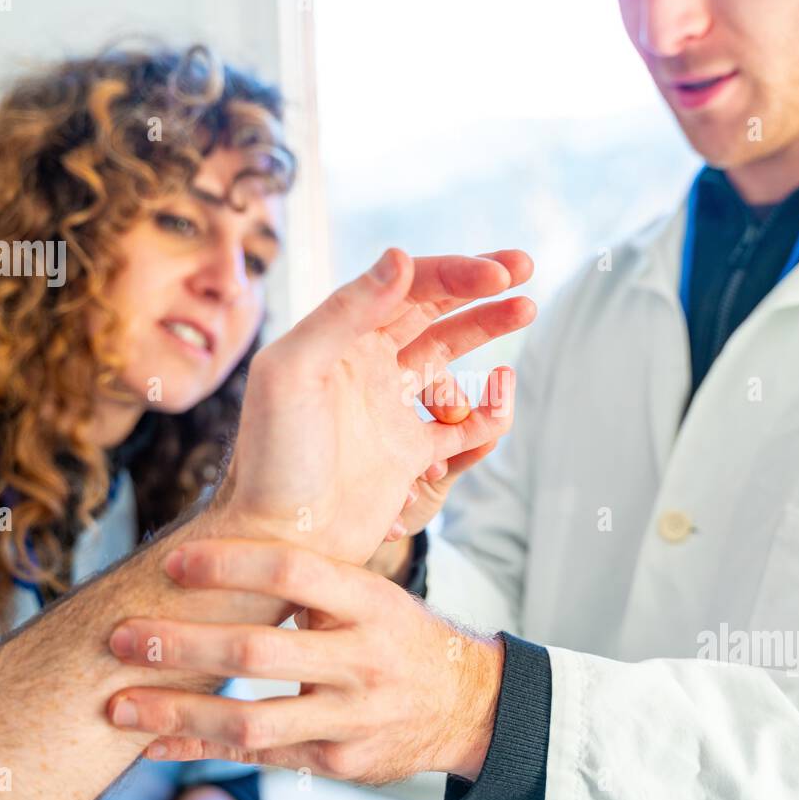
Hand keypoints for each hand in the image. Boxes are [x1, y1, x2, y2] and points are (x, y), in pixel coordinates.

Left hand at [106, 538, 503, 783]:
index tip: (174, 561)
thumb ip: (311, 579)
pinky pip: (259, 756)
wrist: (465, 703)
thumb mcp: (372, 593)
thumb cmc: (398, 633)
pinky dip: (200, 749)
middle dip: (180, 644)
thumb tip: (221, 543)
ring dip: (176, 712)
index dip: (229, 562)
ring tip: (118, 704)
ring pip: (251, 719)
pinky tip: (155, 743)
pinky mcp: (338, 760)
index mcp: (370, 601)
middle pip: (258, 650)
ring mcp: (351, 716)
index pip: (292, 570)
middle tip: (122, 637)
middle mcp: (363, 659)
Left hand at [214, 248, 534, 564]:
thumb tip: (401, 257)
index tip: (497, 273)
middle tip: (525, 268)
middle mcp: (366, 366)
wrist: (280, 541)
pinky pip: (461, 425)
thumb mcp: (293, 372)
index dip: (453, 274)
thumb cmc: (273, 459)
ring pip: (450, 355)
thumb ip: (344, 313)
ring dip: (486, 329)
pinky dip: (487, 408)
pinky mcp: (409, 453)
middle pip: (432, 310)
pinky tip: (501, 393)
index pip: (405, 288)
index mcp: (338, 340)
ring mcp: (390, 408)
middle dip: (478, 286)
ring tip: (525, 309)